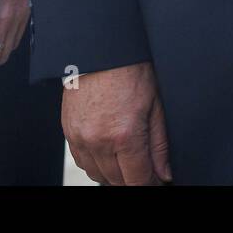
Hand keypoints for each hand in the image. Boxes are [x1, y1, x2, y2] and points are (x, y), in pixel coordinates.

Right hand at [63, 60, 171, 184]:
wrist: (100, 49)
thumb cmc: (128, 70)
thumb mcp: (154, 105)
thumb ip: (159, 145)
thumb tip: (163, 173)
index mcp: (124, 135)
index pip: (137, 180)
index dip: (149, 183)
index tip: (155, 179)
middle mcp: (99, 140)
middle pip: (117, 181)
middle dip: (133, 178)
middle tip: (142, 167)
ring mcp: (80, 136)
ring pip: (97, 175)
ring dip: (112, 173)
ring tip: (124, 159)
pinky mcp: (68, 130)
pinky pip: (81, 161)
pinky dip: (94, 162)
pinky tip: (106, 151)